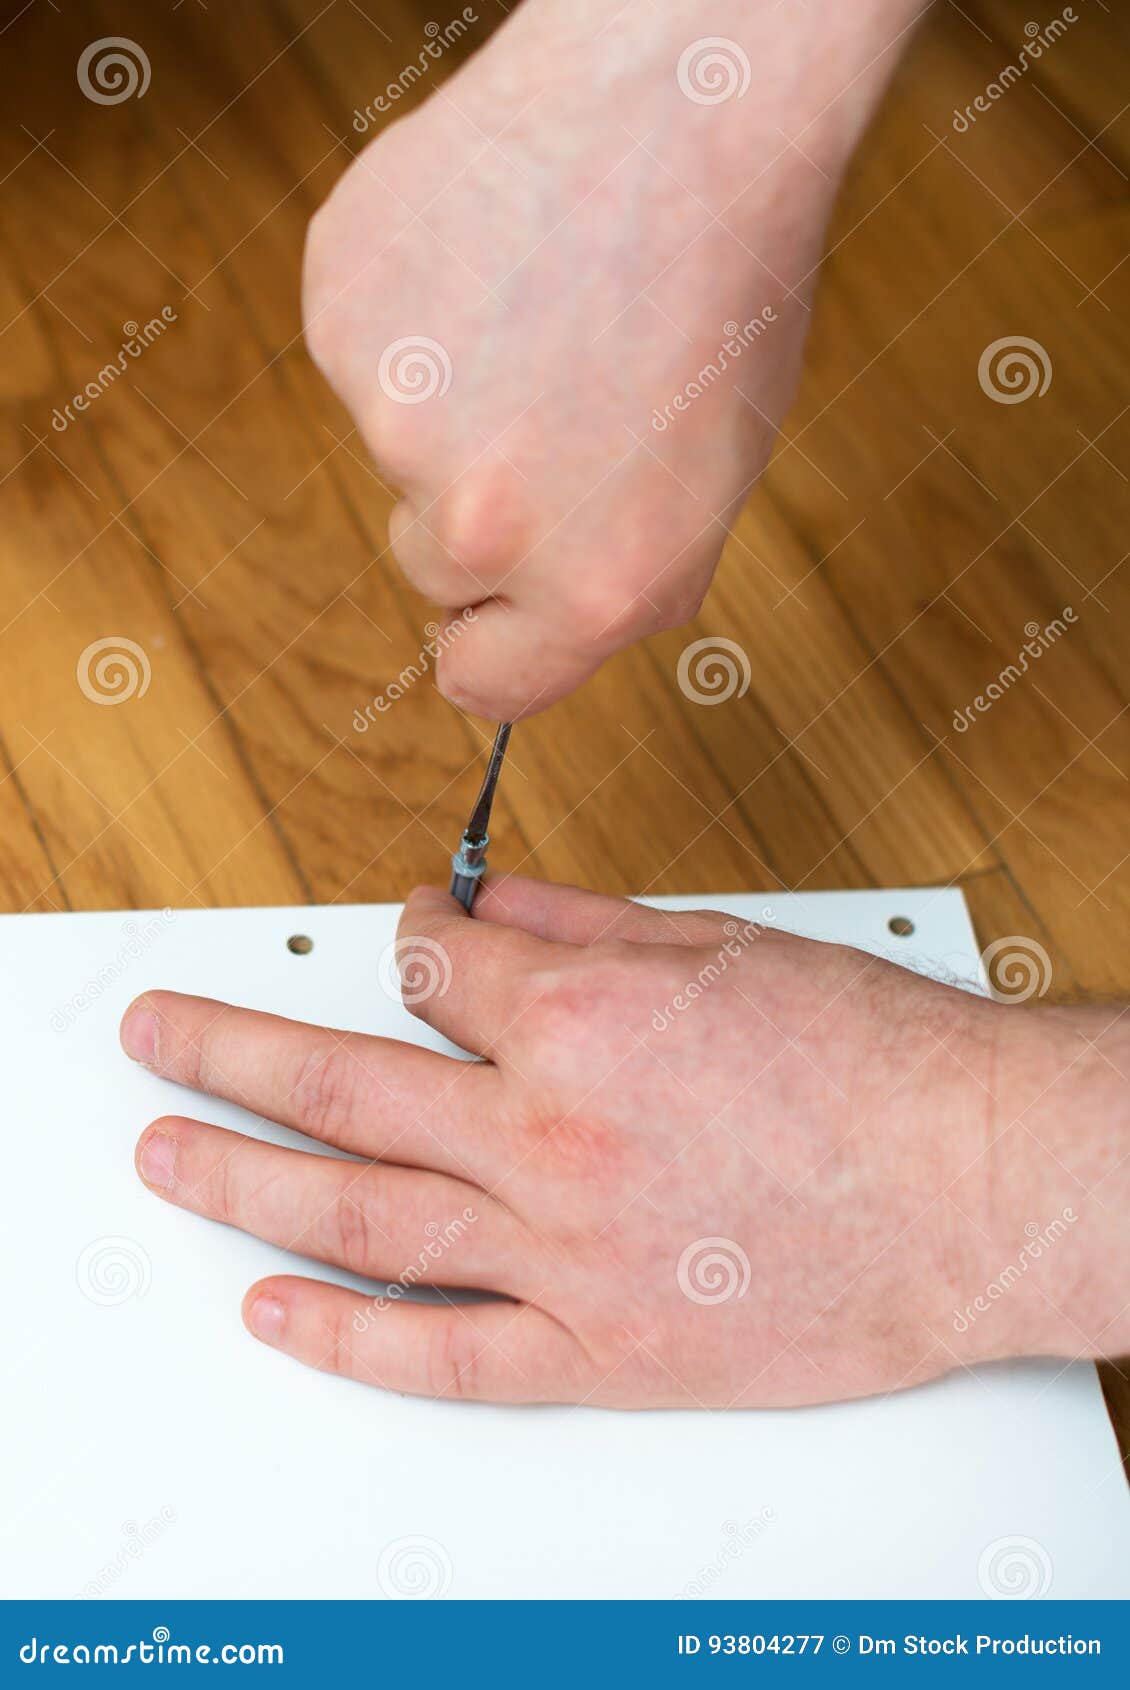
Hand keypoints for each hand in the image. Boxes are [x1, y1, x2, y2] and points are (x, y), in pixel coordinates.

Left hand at [121, 877, 1126, 1405]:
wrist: (979, 1184)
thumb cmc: (878, 1065)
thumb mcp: (722, 944)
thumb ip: (580, 923)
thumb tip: (481, 904)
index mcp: (582, 1018)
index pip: (426, 972)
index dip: (397, 947)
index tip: (391, 951)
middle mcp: (551, 1133)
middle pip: (341, 1084)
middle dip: (225, 1052)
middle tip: (158, 1036)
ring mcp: (566, 1250)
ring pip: (359, 1214)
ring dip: (243, 1179)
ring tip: (167, 1152)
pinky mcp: (604, 1348)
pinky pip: (445, 1353)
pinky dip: (347, 1338)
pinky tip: (276, 1312)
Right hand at [302, 0, 917, 716]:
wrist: (680, 107)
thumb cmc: (723, 284)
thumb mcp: (715, 479)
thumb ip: (620, 580)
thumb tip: (533, 631)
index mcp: (594, 583)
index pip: (487, 686)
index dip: (489, 646)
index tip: (487, 618)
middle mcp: (487, 527)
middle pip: (431, 568)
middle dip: (475, 510)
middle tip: (547, 405)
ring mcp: (398, 423)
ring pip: (395, 455)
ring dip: (444, 404)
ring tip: (530, 311)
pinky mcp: (342, 322)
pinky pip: (361, 360)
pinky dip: (407, 322)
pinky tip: (483, 263)